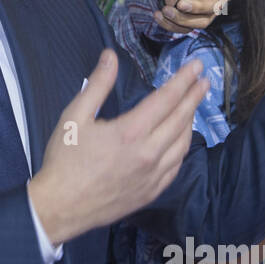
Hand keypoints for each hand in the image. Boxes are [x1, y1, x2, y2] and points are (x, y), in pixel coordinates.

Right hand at [28, 50, 208, 244]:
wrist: (61, 207)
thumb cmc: (64, 160)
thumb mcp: (74, 116)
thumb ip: (97, 85)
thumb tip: (110, 56)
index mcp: (130, 132)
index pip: (167, 99)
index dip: (184, 80)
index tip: (196, 66)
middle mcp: (148, 154)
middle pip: (180, 119)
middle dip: (194, 96)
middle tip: (204, 80)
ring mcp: (153, 176)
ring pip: (183, 144)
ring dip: (190, 121)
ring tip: (192, 106)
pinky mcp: (151, 192)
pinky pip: (176, 166)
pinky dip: (182, 148)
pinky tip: (180, 140)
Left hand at [155, 0, 238, 33]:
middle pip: (216, 5)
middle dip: (198, 7)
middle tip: (181, 3)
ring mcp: (208, 10)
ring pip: (201, 22)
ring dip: (181, 19)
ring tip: (165, 9)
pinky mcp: (195, 21)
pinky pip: (186, 29)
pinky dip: (170, 24)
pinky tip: (159, 14)